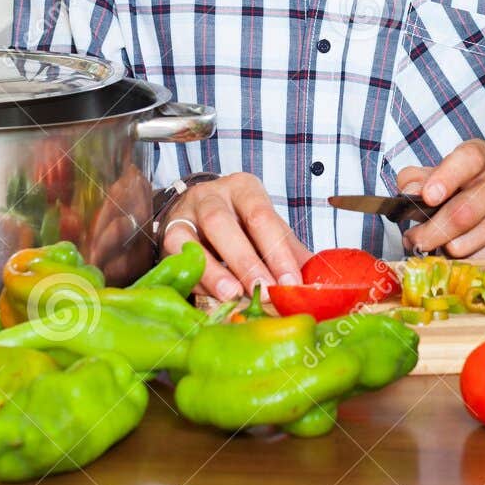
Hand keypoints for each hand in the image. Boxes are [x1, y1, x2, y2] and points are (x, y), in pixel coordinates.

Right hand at [161, 173, 311, 301]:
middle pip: (224, 224)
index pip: (262, 217)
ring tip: (234, 295)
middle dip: (245, 261)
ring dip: (216, 271)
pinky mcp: (168, 234)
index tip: (291, 282)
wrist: (197, 214)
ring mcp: (186, 213)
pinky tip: (212, 294)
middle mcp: (212, 195)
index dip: (277, 252)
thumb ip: (289, 252)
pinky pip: (176, 256)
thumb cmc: (240, 224)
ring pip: (194, 239)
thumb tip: (317, 281)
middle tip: (264, 291)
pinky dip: (196, 277)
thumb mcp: (266, 230)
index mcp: (244, 188)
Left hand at [396, 140, 484, 260]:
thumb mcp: (437, 178)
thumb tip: (409, 190)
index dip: (447, 178)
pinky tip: (459, 257)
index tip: (428, 197)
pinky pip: (482, 261)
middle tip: (415, 240)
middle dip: (431, 232)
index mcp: (483, 156)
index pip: (468, 159)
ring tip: (439, 246)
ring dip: (444, 251)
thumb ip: (417, 180)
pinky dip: (463, 265)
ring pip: (468, 242)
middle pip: (464, 212)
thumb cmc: (461, 192)